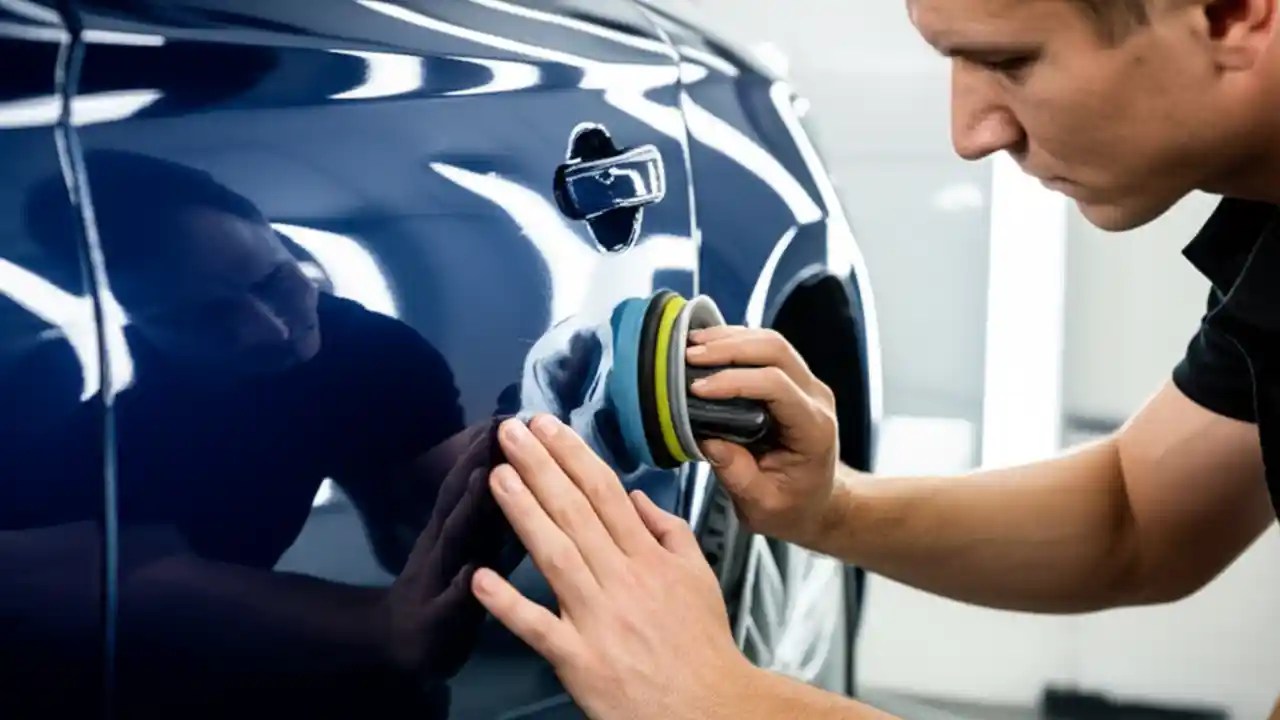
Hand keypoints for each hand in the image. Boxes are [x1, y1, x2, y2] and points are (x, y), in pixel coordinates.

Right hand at [379, 418, 519, 679]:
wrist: (402, 642)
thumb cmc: (449, 584)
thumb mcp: (470, 540)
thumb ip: (495, 507)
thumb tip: (527, 465)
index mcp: (460, 526)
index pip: (478, 480)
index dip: (496, 446)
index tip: (517, 414)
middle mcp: (446, 543)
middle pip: (463, 498)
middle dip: (481, 460)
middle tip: (502, 427)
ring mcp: (437, 579)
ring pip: (454, 540)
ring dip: (467, 509)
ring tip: (486, 477)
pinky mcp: (434, 621)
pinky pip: (449, 606)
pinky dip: (459, 591)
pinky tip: (470, 576)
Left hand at [472, 415, 759, 719]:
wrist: (710, 708)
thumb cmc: (701, 642)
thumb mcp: (697, 576)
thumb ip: (669, 532)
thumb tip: (635, 496)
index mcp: (649, 557)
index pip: (605, 493)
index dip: (572, 455)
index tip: (545, 425)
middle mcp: (622, 579)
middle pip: (576, 512)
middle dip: (540, 467)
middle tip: (509, 431)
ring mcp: (598, 619)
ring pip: (556, 555)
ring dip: (523, 513)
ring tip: (496, 475)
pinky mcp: (579, 660)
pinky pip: (538, 628)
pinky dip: (508, 603)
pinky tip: (479, 577)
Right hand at [685, 327, 838, 546]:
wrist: (819, 501)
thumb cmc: (794, 507)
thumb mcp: (763, 507)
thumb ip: (737, 476)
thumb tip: (706, 440)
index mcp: (813, 429)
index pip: (776, 386)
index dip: (734, 381)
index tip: (697, 389)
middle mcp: (816, 399)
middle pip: (776, 351)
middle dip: (729, 348)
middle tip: (688, 356)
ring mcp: (807, 385)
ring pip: (772, 342)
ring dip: (729, 339)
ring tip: (690, 345)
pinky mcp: (793, 380)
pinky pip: (767, 348)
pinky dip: (735, 342)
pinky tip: (708, 345)